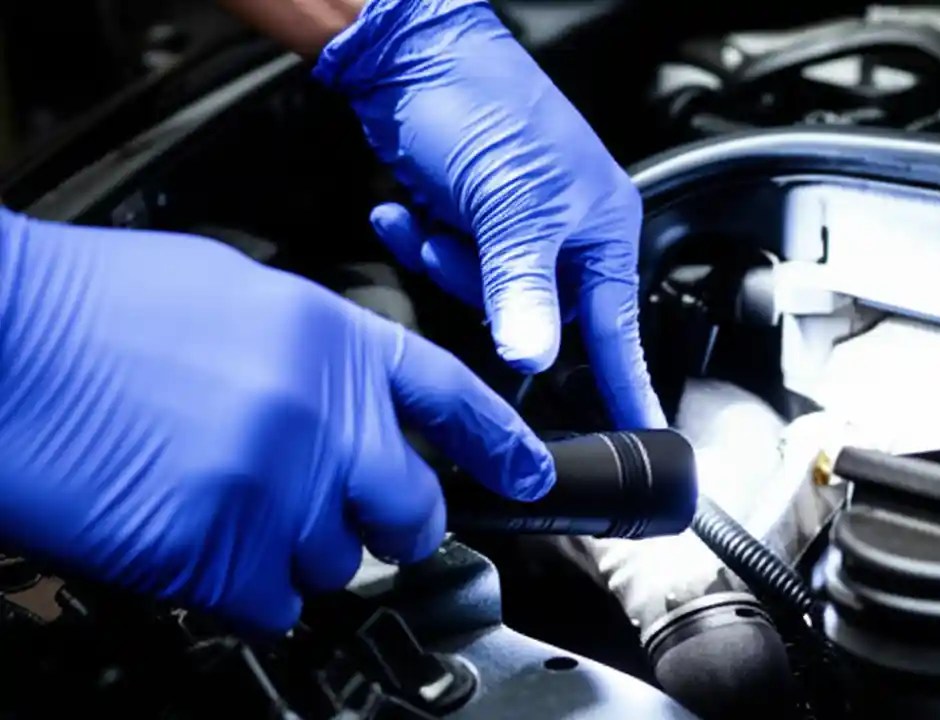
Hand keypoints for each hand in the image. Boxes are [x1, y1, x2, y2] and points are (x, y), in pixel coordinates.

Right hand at [0, 208, 552, 634]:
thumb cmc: (91, 307)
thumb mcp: (232, 291)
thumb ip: (312, 349)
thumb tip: (347, 396)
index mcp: (333, 339)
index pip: (453, 398)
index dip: (500, 442)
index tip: (529, 473)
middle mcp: (323, 414)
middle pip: (413, 507)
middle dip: (393, 523)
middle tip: (360, 520)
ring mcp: (278, 486)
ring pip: (338, 562)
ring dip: (298, 551)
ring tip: (232, 507)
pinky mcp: (222, 551)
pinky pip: (274, 602)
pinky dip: (245, 590)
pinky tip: (203, 545)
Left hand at [314, 0, 664, 429]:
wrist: (408, 49)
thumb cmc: (480, 99)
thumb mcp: (509, 204)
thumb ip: (522, 288)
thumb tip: (533, 358)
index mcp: (601, 228)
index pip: (618, 329)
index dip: (628, 386)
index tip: (643, 435)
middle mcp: (566, 231)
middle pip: (536, 316)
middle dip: (486, 290)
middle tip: (465, 251)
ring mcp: (517, 225)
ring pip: (485, 294)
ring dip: (449, 262)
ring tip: (435, 218)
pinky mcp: (473, 218)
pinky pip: (451, 263)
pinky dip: (422, 241)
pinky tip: (409, 210)